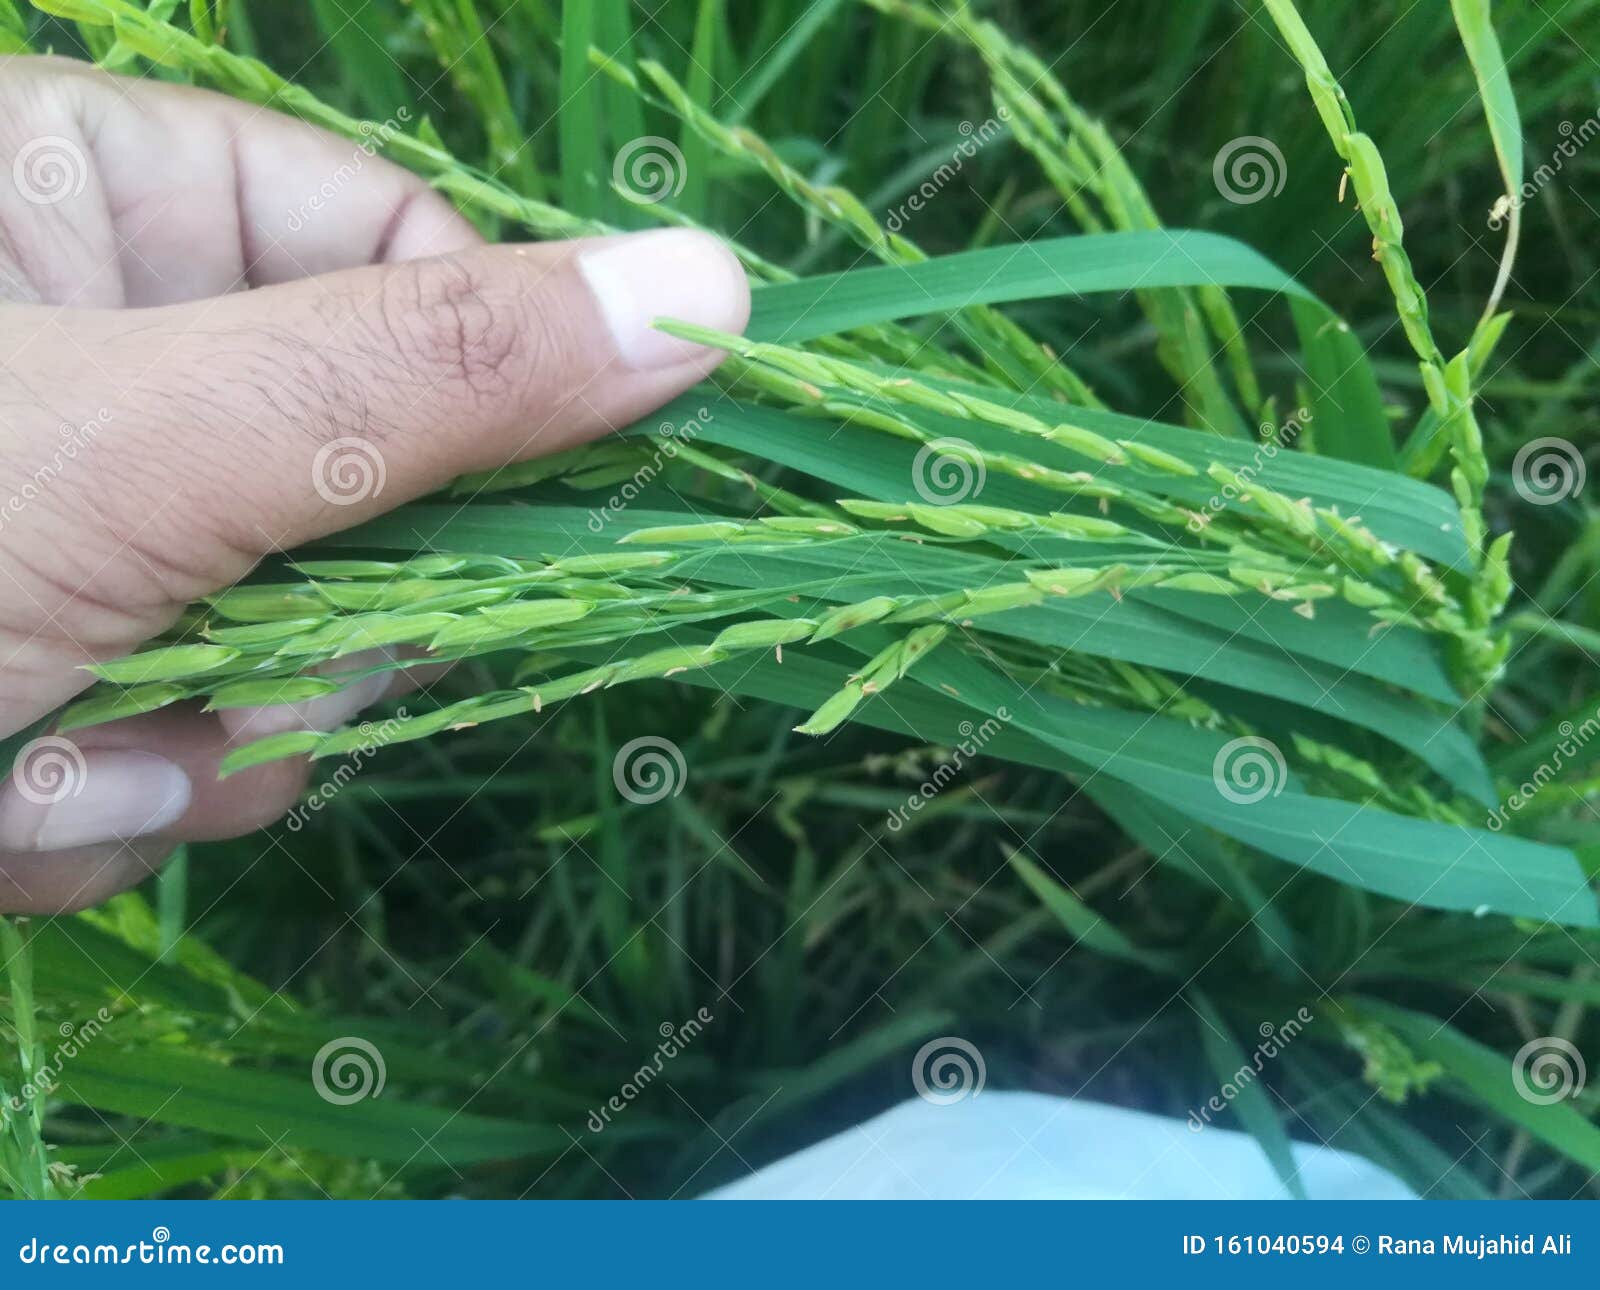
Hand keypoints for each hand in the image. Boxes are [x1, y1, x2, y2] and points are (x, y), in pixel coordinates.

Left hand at [0, 56, 749, 911]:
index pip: (402, 256)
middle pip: (358, 481)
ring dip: (201, 741)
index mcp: (94, 203)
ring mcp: (70, 523)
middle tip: (224, 661)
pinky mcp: (38, 668)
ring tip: (43, 759)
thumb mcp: (150, 442)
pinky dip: (110, 807)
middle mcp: (89, 353)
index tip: (539, 498)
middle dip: (310, 621)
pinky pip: (173, 744)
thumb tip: (711, 299)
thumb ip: (440, 375)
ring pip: (273, 645)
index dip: (487, 385)